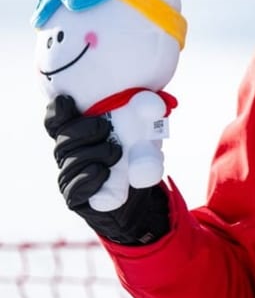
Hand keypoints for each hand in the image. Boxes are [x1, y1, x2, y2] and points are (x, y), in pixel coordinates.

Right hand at [44, 94, 170, 244]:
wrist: (137, 196)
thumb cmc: (136, 155)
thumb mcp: (144, 132)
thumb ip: (145, 115)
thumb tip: (154, 104)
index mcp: (78, 133)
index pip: (57, 121)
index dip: (57, 111)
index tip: (67, 101)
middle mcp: (68, 153)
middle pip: (64, 138)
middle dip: (84, 130)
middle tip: (105, 128)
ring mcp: (69, 174)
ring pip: (72, 161)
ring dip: (95, 153)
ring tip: (116, 152)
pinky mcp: (75, 196)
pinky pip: (75, 187)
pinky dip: (89, 177)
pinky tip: (102, 171)